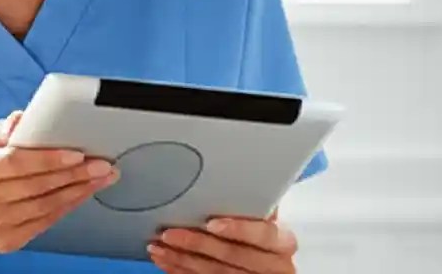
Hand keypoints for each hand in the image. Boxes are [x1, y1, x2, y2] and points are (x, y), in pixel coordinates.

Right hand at [0, 111, 118, 255]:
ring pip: (45, 206)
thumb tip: (22, 121)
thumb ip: (0, 129)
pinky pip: (44, 223)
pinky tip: (82, 194)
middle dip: (75, 174)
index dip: (49, 158)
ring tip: (101, 177)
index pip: (15, 162)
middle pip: (36, 186)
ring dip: (78, 191)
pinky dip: (67, 207)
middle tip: (102, 163)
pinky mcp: (5, 241)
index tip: (77, 152)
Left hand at [148, 212, 297, 273]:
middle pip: (232, 256)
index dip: (238, 229)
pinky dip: (180, 271)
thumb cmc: (265, 233)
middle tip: (169, 232)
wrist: (266, 265)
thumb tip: (233, 177)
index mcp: (283, 244)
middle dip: (197, 244)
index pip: (264, 235)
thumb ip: (256, 205)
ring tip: (158, 245)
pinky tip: (164, 259)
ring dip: (181, 259)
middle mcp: (272, 267)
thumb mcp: (267, 217)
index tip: (212, 223)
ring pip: (214, 273)